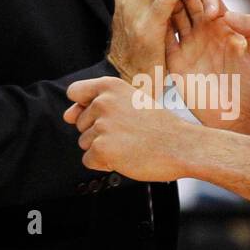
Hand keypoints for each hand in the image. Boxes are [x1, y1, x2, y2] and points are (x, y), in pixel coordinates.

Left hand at [64, 75, 196, 181]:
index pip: (75, 92)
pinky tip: (126, 156)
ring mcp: (101, 125)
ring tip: (129, 144)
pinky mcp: (101, 148)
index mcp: (110, 86)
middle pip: (81, 123)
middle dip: (99, 132)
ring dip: (103, 148)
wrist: (182, 146)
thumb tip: (66, 115)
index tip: (104, 115)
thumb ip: (95, 104)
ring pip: (85, 142)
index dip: (84, 107)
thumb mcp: (131, 102)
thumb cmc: (161, 126)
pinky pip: (89, 160)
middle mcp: (103, 102)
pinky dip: (105, 163)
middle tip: (129, 132)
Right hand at [168, 0, 249, 131]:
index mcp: (222, 21)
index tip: (213, 15)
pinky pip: (160, 40)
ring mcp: (186, 44)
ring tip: (163, 4)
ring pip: (170, 14)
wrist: (239, 114)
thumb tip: (227, 13)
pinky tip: (153, 25)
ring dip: (165, 6)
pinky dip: (155, 30)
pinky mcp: (174, 61)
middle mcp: (201, 28)